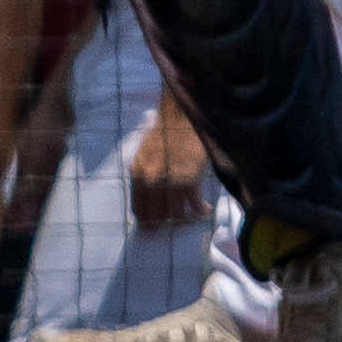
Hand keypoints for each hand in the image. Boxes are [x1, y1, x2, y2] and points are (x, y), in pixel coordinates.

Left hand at [128, 90, 213, 231]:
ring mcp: (170, 181)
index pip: (139, 211)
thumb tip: (151, 203)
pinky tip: (204, 209)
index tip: (158, 225)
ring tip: (192, 217)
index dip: (149, 221)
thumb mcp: (145, 156)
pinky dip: (200, 210)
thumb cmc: (165, 135)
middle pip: (157, 217)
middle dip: (168, 222)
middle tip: (177, 222)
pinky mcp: (189, 179)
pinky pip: (194, 205)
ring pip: (176, 214)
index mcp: (138, 174)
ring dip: (185, 218)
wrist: (182, 116)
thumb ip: (145, 179)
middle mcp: (151, 180)